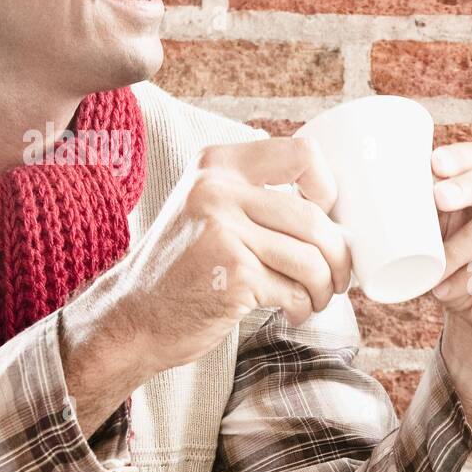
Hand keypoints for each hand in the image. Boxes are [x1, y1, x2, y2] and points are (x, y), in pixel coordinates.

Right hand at [72, 137, 350, 378]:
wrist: (133, 317)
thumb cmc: (184, 268)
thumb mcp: (208, 209)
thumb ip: (255, 196)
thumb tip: (336, 215)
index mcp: (218, 164)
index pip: (303, 153)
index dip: (329, 188)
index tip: (328, 219)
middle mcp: (218, 190)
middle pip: (313, 217)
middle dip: (338, 256)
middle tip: (338, 279)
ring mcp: (223, 231)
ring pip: (311, 258)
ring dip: (324, 287)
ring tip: (316, 299)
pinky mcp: (233, 274)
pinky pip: (294, 290)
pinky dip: (303, 307)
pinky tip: (292, 312)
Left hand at [428, 143, 471, 352]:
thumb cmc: (460, 262)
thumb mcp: (440, 233)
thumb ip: (429, 209)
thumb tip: (398, 188)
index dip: (464, 157)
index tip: (435, 163)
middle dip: (468, 187)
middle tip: (438, 198)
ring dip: (462, 248)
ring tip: (434, 272)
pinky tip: (451, 288)